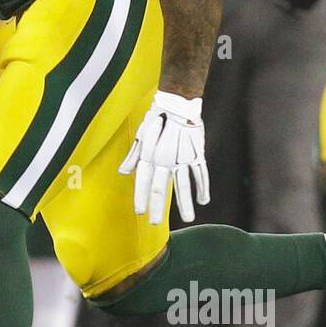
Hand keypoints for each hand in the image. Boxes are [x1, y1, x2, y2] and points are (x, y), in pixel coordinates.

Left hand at [118, 90, 209, 223]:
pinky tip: (203, 200)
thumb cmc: (156, 118)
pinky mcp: (197, 153)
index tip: (140, 212)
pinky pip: (200, 173)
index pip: (144, 181)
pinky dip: (203, 187)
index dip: (142, 197)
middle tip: (156, 223)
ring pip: (184, 185)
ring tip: (188, 219)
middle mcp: (165, 159)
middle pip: (161, 188)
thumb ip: (133, 156)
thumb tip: (123, 172)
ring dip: (186, 203)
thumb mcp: (141, 136)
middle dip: (158, 207)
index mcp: (150, 155)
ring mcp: (183, 157)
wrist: (178, 103)